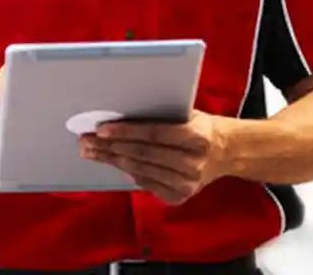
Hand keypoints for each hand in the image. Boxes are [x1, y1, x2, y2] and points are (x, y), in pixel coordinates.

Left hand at [79, 111, 228, 205]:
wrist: (226, 153)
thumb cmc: (201, 127)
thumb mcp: (187, 114)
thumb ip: (160, 117)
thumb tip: (119, 116)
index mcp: (197, 138)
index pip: (154, 134)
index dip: (125, 132)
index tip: (101, 129)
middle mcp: (192, 164)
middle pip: (142, 154)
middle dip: (110, 147)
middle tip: (86, 141)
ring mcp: (186, 184)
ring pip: (140, 170)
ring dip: (112, 160)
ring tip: (91, 151)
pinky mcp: (179, 197)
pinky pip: (145, 183)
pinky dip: (127, 171)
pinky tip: (112, 161)